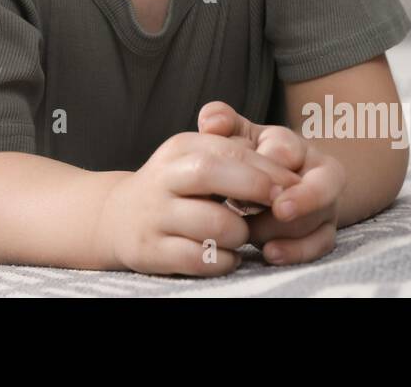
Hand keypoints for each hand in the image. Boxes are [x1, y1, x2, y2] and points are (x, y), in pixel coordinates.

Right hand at [95, 130, 297, 276]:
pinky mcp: (150, 251)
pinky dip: (223, 260)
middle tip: (280, 206)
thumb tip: (283, 164)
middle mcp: (163, 177)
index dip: (266, 167)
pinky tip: (226, 255)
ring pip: (213, 223)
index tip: (293, 183)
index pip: (228, 149)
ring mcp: (154, 215)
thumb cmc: (175, 186)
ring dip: (240, 233)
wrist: (117, 216)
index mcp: (180, 148)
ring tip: (242, 235)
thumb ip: (234, 154)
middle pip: (211, 173)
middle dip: (255, 189)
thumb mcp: (196, 157)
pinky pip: (200, 259)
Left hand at [198, 101, 345, 265]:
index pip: (286, 151)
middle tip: (252, 209)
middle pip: (313, 186)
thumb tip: (210, 122)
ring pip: (316, 217)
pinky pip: (322, 242)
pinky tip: (270, 253)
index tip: (245, 177)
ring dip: (280, 227)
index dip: (265, 165)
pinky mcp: (324, 230)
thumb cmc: (244, 156)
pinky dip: (296, 250)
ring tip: (247, 233)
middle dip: (285, 200)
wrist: (257, 186)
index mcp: (291, 145)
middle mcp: (314, 172)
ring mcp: (323, 203)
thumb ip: (223, 123)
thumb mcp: (234, 136)